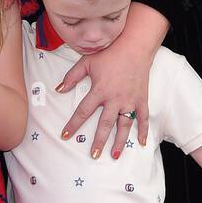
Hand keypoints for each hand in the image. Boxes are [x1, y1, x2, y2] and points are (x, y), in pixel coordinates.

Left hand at [56, 34, 151, 159]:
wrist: (134, 46)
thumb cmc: (109, 53)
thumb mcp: (87, 62)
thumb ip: (72, 76)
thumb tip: (58, 89)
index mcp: (100, 90)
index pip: (83, 111)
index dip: (73, 124)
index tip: (65, 136)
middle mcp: (115, 99)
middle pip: (105, 124)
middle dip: (98, 141)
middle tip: (92, 155)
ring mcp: (130, 101)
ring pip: (124, 126)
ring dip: (119, 142)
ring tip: (114, 156)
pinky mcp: (141, 99)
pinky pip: (143, 118)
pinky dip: (143, 131)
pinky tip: (141, 143)